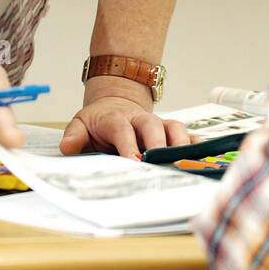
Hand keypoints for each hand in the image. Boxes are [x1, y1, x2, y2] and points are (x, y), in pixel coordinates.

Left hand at [60, 78, 190, 158]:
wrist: (115, 104)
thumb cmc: (98, 122)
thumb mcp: (80, 125)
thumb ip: (74, 136)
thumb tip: (68, 147)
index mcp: (116, 118)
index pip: (122, 128)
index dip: (128, 144)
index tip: (133, 162)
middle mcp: (140, 118)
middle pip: (153, 125)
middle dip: (158, 145)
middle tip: (161, 165)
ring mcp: (158, 123)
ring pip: (174, 127)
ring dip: (180, 144)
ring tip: (183, 164)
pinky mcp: (171, 130)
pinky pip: (187, 135)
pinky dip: (195, 146)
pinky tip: (200, 160)